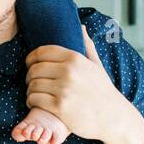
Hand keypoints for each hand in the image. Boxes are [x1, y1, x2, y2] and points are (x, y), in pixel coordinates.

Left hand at [23, 26, 133, 143]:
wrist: (113, 117)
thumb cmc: (103, 91)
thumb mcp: (97, 65)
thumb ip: (87, 46)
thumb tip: (81, 27)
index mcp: (75, 58)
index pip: (42, 52)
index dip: (31, 58)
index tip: (30, 65)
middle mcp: (68, 71)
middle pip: (34, 69)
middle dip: (29, 76)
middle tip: (32, 82)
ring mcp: (64, 89)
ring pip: (32, 85)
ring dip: (30, 90)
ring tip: (35, 94)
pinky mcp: (60, 106)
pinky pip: (34, 99)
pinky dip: (31, 101)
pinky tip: (35, 103)